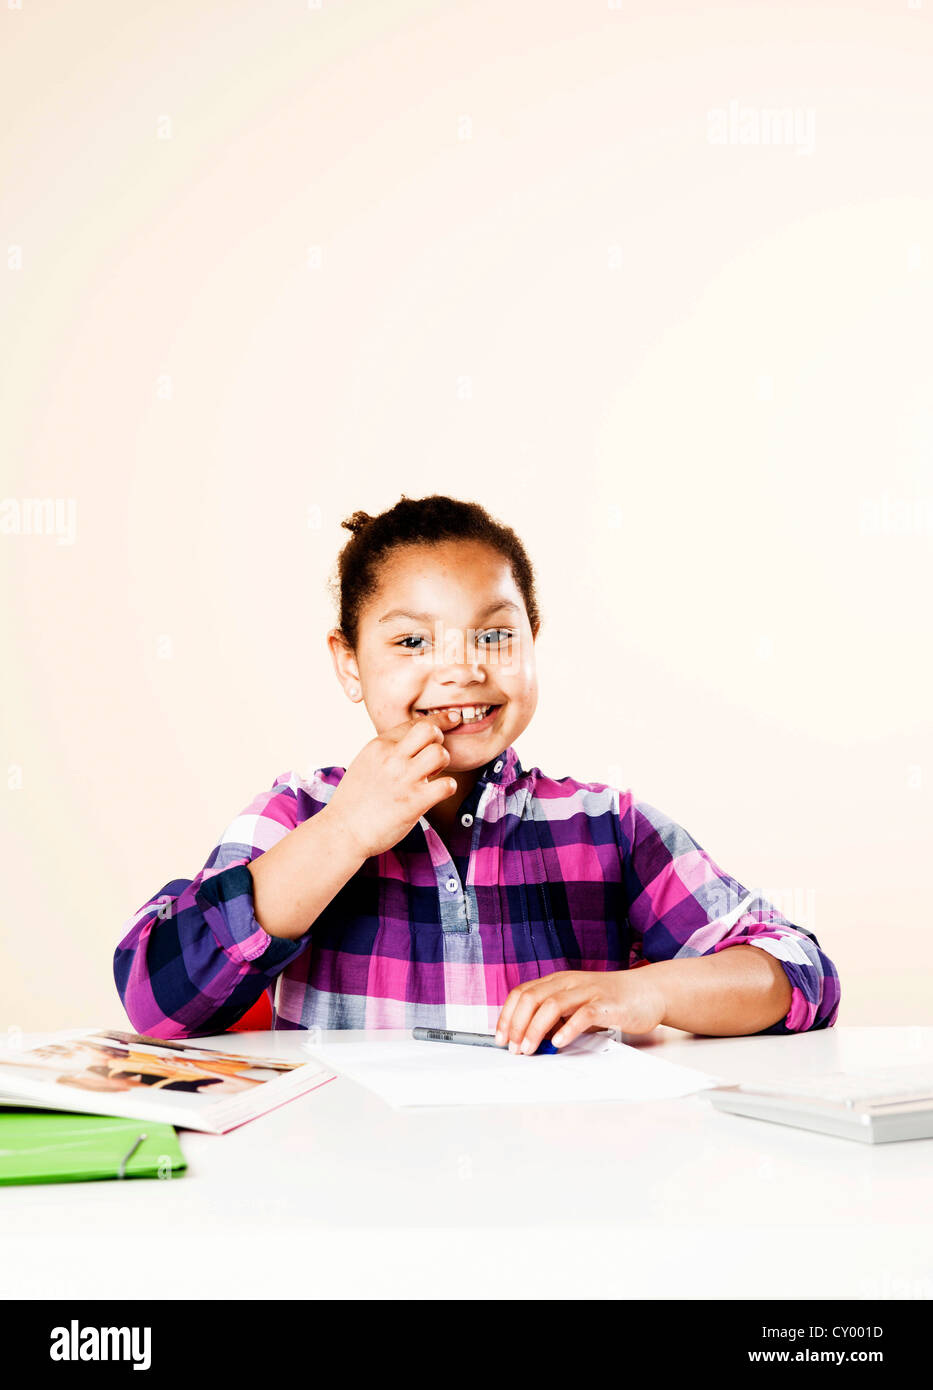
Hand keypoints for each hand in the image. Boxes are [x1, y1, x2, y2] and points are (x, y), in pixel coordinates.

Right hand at [323, 710, 462, 860]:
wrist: (342, 831)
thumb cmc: (352, 802)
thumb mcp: (364, 763)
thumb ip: (385, 751)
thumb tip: (406, 745)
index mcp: (379, 746)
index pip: (414, 723)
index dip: (438, 720)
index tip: (453, 718)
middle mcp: (392, 758)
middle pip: (430, 731)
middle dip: (439, 740)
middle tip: (434, 756)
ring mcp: (404, 779)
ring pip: (440, 754)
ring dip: (443, 764)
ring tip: (432, 775)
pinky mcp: (414, 802)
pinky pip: (447, 785)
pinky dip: (448, 788)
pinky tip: (437, 793)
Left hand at [494, 969, 666, 1053]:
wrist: (647, 991)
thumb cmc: (609, 1001)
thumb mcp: (576, 1005)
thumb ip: (555, 1018)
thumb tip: (531, 1039)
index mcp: (558, 981)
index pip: (522, 993)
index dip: (508, 1015)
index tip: (501, 1037)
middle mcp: (569, 982)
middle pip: (532, 998)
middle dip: (517, 1024)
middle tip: (513, 1048)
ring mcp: (588, 991)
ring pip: (552, 1005)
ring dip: (536, 1029)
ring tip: (529, 1048)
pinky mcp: (606, 1004)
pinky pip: (583, 1014)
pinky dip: (568, 1029)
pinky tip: (559, 1043)